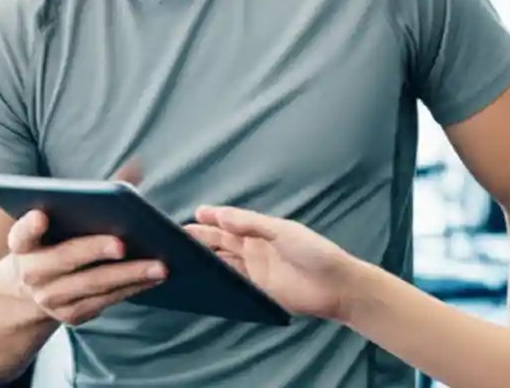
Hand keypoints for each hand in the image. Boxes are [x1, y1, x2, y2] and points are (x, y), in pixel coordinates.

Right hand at [4, 209, 166, 325]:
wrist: (36, 287)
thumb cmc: (58, 238)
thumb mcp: (62, 217)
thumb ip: (93, 193)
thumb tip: (137, 166)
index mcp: (23, 243)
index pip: (21, 234)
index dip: (29, 226)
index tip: (40, 215)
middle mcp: (32, 272)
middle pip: (65, 259)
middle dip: (94, 250)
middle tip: (122, 243)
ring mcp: (50, 298)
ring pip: (92, 283)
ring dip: (128, 275)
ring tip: (159, 264)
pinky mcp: (72, 314)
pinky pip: (106, 300)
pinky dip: (132, 288)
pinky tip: (154, 277)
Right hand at [185, 205, 362, 320]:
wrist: (337, 287)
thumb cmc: (314, 252)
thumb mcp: (282, 231)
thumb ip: (250, 223)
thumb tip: (219, 215)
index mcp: (259, 231)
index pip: (228, 223)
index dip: (210, 218)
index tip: (190, 216)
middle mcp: (253, 250)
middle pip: (219, 243)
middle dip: (199, 240)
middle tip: (173, 240)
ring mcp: (253, 272)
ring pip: (221, 264)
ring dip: (203, 261)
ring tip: (179, 261)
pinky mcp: (255, 293)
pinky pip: (230, 286)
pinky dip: (215, 283)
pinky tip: (199, 284)